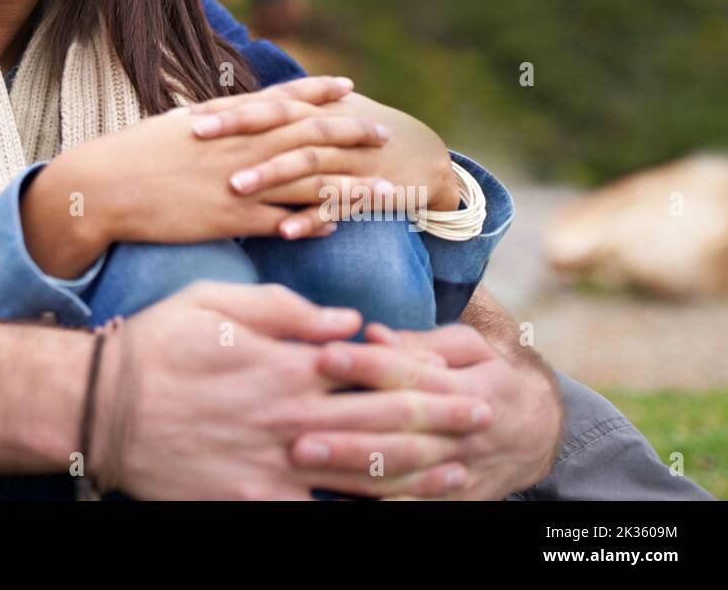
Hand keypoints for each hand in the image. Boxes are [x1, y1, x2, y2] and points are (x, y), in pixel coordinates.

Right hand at [24, 77, 384, 276]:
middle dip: (351, 135)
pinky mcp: (232, 220)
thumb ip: (213, 120)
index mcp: (228, 120)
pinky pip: (284, 222)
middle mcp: (242, 147)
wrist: (105, 187)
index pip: (284, 99)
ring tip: (385, 189)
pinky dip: (315, 222)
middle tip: (383, 134)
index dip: (319, 92)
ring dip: (351, 185)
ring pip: (309, 183)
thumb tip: (232, 113)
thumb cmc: (136, 153)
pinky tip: (339, 225)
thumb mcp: (178, 124)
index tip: (349, 87)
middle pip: (310, 137)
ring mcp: (240, 184)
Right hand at [91, 282, 488, 499]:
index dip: (420, 369)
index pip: (371, 366)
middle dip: (440, 418)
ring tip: (462, 469)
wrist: (105, 406)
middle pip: (383, 419)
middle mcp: (293, 413)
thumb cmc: (159, 343)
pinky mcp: (258, 501)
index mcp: (288, 361)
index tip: (456, 370)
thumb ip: (287, 309)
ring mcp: (278, 463)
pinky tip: (399, 512)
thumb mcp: (216, 301)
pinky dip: (366, 513)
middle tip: (483, 416)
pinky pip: (323, 513)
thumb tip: (350, 320)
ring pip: (366, 471)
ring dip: (420, 470)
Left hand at [195, 89, 463, 226]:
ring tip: (233, 187)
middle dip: (237, 127)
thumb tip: (216, 117)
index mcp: (309, 111)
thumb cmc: (353, 136)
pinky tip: (285, 233)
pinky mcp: (364, 191)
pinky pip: (335, 206)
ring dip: (270, 174)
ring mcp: (345, 160)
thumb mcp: (317, 118)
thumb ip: (272, 117)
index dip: (226, 106)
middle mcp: (325, 129)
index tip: (185, 113)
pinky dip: (311, 218)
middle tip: (195, 134)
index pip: (261, 102)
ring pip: (304, 163)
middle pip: (277, 123)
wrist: (421, 155)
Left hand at [291, 323, 561, 499]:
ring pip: (401, 474)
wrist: (539, 433)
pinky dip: (381, 506)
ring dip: (352, 469)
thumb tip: (374, 333)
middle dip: (349, 427)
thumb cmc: (490, 375)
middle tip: (300, 425)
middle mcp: (462, 433)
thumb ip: (422, 342)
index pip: (410, 374)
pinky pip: (415, 506)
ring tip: (304, 459)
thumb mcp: (469, 347)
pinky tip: (338, 501)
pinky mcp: (456, 502)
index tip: (325, 354)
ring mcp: (459, 472)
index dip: (367, 364)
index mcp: (467, 388)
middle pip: (400, 431)